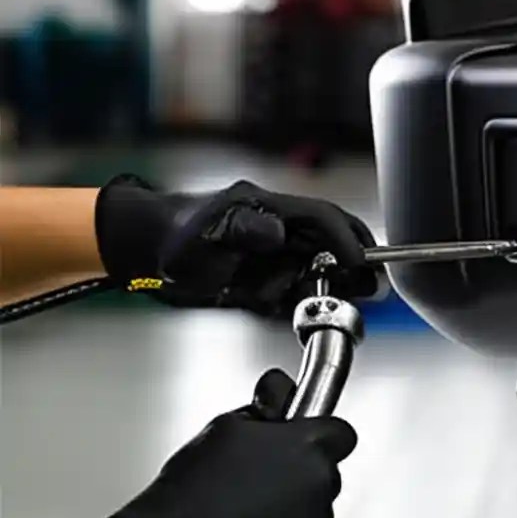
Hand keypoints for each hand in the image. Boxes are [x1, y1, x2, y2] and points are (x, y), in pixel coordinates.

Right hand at [89, 370, 357, 517]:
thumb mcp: (226, 426)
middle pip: (325, 475)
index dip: (321, 437)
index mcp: (307, 446)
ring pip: (315, 515)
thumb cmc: (193, 488)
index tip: (304, 443)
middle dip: (301, 478)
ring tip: (246, 516)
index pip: (341, 433)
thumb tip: (280, 388)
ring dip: (293, 514)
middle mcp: (320, 485)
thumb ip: (267, 406)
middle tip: (261, 484)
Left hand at [95, 176, 380, 314]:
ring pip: (318, 267)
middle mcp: (279, 229)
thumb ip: (243, 228)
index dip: (346, 239)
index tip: (359, 262)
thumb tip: (278, 231)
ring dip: (331, 284)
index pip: (322, 218)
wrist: (145, 250)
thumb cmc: (172, 236)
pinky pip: (295, 287)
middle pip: (332, 241)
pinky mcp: (266, 275)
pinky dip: (303, 299)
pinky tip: (298, 308)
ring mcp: (274, 252)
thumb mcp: (206, 231)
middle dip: (354, 260)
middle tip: (370, 284)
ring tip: (337, 300)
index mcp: (269, 209)